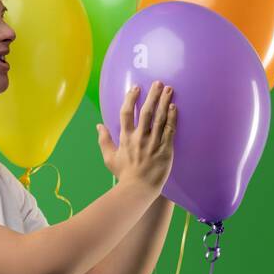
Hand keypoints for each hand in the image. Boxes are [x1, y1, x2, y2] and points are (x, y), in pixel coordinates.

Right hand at [97, 81, 176, 195]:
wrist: (138, 189)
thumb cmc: (124, 175)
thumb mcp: (109, 158)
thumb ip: (104, 140)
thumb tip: (98, 126)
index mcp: (125, 138)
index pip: (126, 113)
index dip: (130, 99)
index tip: (135, 88)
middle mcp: (139, 138)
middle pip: (146, 112)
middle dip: (152, 95)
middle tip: (158, 83)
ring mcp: (153, 143)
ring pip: (160, 118)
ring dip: (164, 102)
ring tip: (169, 89)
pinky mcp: (165, 150)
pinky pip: (169, 131)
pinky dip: (172, 118)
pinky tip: (174, 107)